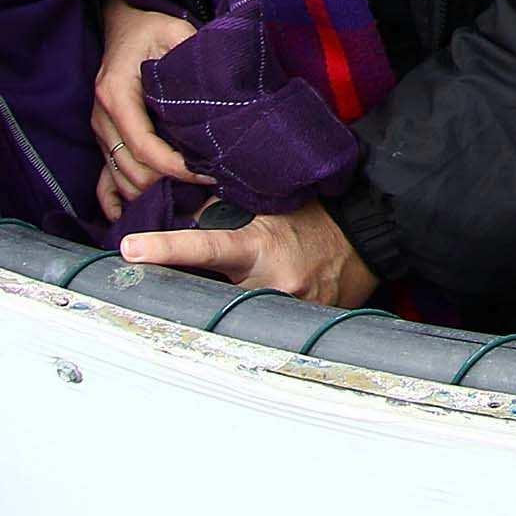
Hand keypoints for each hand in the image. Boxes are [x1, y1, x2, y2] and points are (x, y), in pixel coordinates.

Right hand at [92, 0, 209, 219]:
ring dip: (152, 191)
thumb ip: (193, 54)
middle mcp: (102, 117)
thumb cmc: (150, 27)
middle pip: (132, 170)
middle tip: (209, 186)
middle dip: (168, 184)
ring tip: (192, 193)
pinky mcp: (105, 135)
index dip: (176, 167)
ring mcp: (100, 129)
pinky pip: (107, 176)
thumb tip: (222, 87)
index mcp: (117, 95)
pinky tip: (147, 207)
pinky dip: (124, 196)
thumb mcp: (175, 31)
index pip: (145, 146)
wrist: (121, 23)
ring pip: (121, 178)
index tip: (209, 174)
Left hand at [122, 201, 378, 307]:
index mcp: (259, 246)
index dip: (166, 248)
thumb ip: (224, 213)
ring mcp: (287, 309)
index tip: (131, 249)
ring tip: (240, 294)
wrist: (364, 239)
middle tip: (184, 288)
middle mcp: (272, 282)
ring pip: (232, 316)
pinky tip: (263, 306)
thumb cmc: (312, 220)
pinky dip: (251, 319)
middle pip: (209, 297)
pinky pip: (257, 328)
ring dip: (225, 307)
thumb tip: (180, 216)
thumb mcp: (268, 208)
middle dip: (194, 293)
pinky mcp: (297, 327)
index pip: (205, 247)